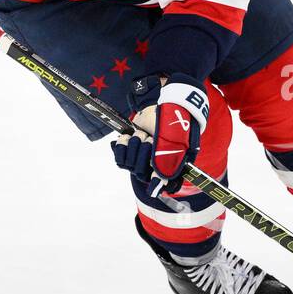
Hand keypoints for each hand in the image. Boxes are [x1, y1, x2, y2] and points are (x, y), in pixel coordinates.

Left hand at [110, 73, 209, 196]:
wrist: (161, 104)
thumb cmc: (172, 122)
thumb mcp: (174, 142)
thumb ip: (166, 165)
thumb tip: (155, 189)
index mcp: (168, 168)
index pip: (157, 185)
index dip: (153, 183)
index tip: (152, 182)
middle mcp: (153, 166)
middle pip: (139, 171)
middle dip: (144, 151)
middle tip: (151, 138)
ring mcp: (139, 158)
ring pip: (129, 164)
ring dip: (135, 144)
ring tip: (144, 133)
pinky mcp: (128, 150)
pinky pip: (119, 157)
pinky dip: (122, 144)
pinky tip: (127, 136)